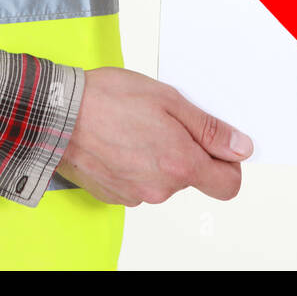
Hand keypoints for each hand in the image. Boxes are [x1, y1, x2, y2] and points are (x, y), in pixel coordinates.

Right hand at [56, 66, 253, 205]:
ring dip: (156, 157)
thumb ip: (209, 129)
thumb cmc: (107, 100)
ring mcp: (135, 195)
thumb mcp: (168, 100)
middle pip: (191, 177)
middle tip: (162, 120)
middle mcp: (160, 188)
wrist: (56, 115)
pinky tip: (118, 140)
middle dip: (184, 151)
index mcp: (180, 165)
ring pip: (162, 179)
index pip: (228, 185)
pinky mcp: (114, 195)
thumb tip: (241, 147)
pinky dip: (134, 164)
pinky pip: (137, 182)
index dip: (228, 163)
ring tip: (134, 127)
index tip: (216, 144)